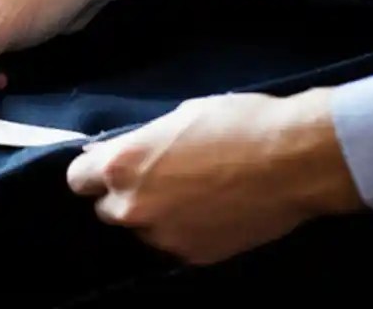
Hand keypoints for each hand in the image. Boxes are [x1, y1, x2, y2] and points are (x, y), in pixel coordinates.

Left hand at [66, 88, 363, 265]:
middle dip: (125, 194)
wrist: (295, 160)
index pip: (78, 179)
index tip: (106, 167)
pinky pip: (174, 244)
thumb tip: (128, 150)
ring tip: (192, 194)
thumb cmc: (240, 124)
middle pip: (107, 209)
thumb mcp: (179, 116)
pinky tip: (211, 210)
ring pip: (142, 229)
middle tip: (158, 177)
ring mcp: (164, 237)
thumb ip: (143, 141)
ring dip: (155, 215)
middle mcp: (134, 207)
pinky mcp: (194, 256)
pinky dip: (185, 230)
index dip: (93, 171)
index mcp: (123, 166)